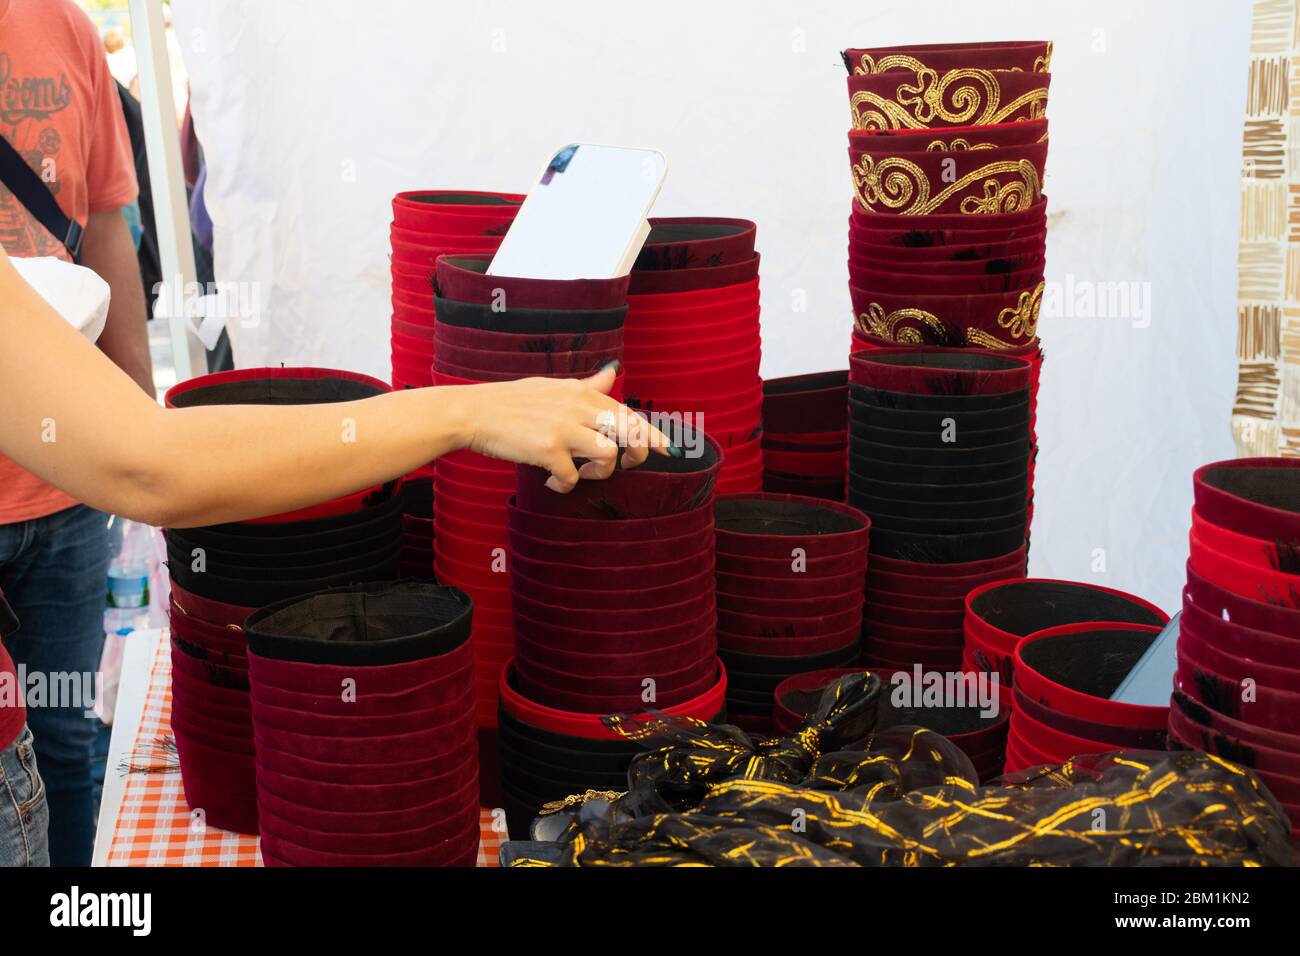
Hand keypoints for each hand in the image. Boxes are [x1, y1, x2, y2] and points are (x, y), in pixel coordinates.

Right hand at [453, 364, 671, 492]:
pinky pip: (571, 477)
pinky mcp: (547, 450)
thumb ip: (588, 385)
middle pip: (628, 431)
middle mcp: (577, 408)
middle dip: (638, 452)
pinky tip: (553, 483)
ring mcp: (564, 429)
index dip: (650, 433)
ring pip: (608, 455)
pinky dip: (565, 486)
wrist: (474, 412)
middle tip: (630, 465)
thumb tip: (614, 371)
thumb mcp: (555, 387)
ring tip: (581, 475)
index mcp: (581, 393)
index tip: (667, 449)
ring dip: (599, 474)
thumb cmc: (513, 402)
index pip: (627, 413)